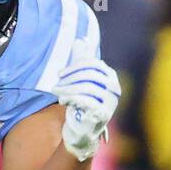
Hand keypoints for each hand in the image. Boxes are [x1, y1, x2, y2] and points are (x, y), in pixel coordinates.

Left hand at [53, 39, 120, 161]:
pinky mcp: (104, 113)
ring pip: (86, 87)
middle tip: (55, 85)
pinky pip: (85, 100)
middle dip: (69, 79)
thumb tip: (79, 39)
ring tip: (57, 93)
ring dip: (67, 89)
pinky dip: (71, 99)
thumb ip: (82, 60)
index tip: (60, 74)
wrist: (84, 129)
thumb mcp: (81, 80)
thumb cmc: (82, 103)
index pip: (93, 64)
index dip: (74, 66)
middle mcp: (114, 88)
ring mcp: (111, 101)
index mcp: (111, 77)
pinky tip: (63, 101)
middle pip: (89, 75)